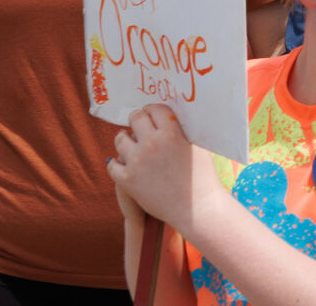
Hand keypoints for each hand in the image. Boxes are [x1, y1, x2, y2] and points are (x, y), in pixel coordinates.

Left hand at [108, 105, 216, 226]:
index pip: (155, 108)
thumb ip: (183, 130)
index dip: (153, 109)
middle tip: (138, 123)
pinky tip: (123, 162)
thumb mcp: (198, 145)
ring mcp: (137, 161)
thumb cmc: (202, 175)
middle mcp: (152, 143)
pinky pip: (113, 164)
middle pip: (136, 118)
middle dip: (137, 119)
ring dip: (124, 138)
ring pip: (120, 139)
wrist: (196, 207)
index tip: (151, 113)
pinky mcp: (127, 180)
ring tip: (128, 141)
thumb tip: (171, 118)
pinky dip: (117, 162)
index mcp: (172, 132)